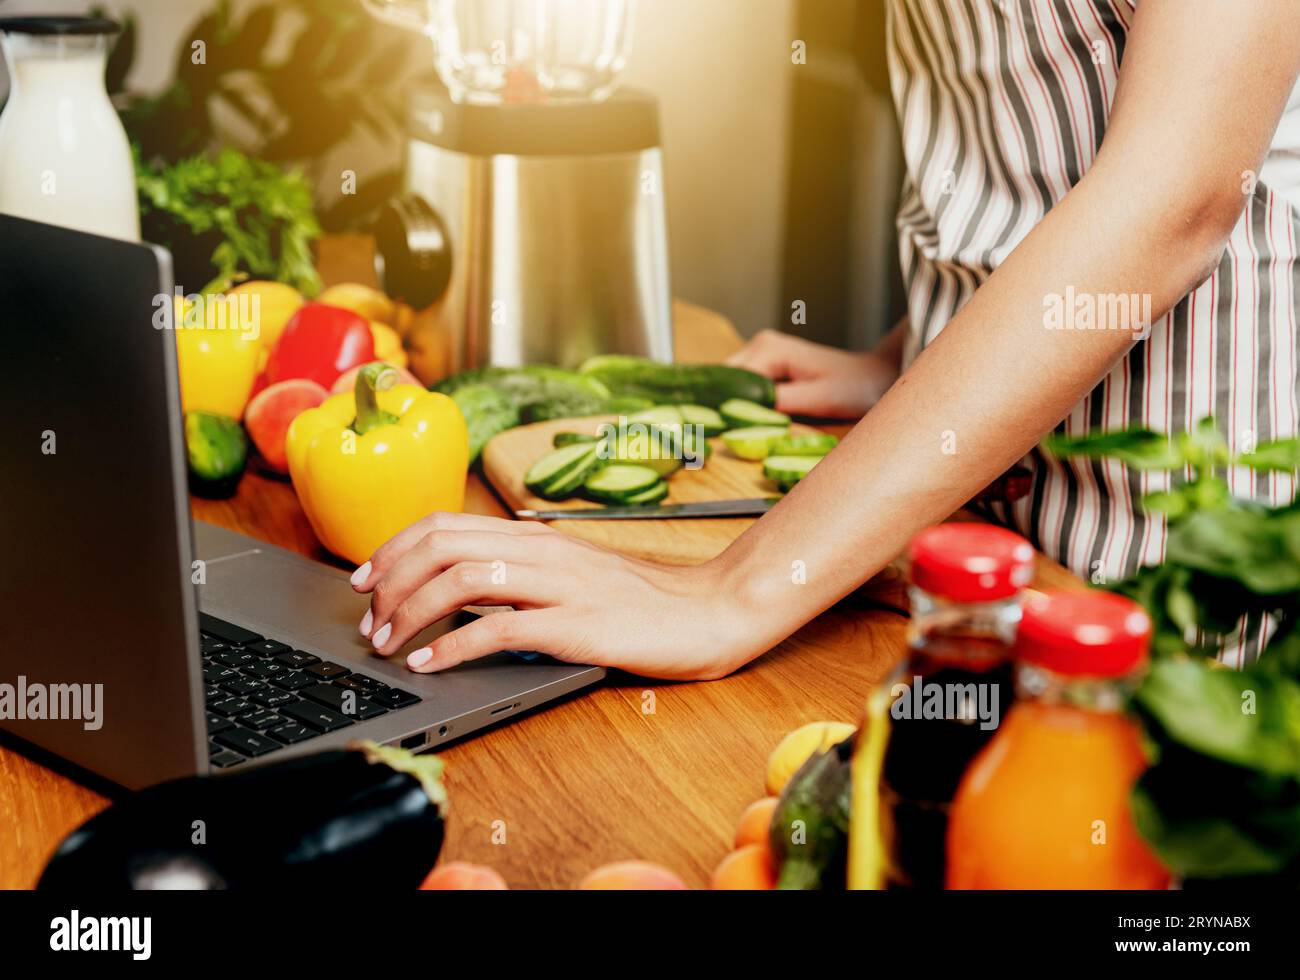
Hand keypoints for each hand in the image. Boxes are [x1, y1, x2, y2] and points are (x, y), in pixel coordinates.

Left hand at [350, 513, 758, 680]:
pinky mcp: (577, 625)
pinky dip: (452, 646)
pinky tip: (431, 662)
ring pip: (461, 580)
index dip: (392, 550)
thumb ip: (521, 575)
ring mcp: (560, 585)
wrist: (709, 611)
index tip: (364, 581)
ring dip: (411, 612)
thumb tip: (460, 590)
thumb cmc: (641, 600)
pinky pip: (499, 629)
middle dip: (389, 581)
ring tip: (390, 644)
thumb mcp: (571, 574)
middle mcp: (541, 551)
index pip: (443, 525)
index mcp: (535, 537)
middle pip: (440, 545)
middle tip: (369, 619)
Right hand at [728, 329, 898, 418]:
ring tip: (738, 430)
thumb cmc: (855, 387)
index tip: (718, 433)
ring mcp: (763, 352)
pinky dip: (744, 403)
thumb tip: (739, 413)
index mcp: (769, 350)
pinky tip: (751, 420)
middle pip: (723, 381)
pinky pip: (744, 386)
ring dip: (733, 405)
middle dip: (723, 407)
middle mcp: (761, 345)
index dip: (722, 408)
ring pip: (731, 384)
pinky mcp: (768, 364)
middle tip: (724, 437)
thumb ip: (778, 404)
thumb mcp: (817, 399)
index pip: (728, 382)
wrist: (876, 376)